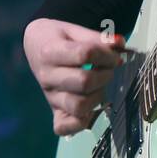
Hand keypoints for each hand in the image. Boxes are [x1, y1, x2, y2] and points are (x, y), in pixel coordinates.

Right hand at [23, 18, 130, 136]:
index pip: (84, 54)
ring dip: (98, 96)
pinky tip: (91, 109)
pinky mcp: (54, 111)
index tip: (114, 53)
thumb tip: (120, 44)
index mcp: (50, 52)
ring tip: (100, 85)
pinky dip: (80, 123)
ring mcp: (50, 96)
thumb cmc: (58, 38)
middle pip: (84, 82)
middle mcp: (47, 77)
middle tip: (108, 68)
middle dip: (105, 74)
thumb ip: (97, 38)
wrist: (36, 46)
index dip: (106, 53)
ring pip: (79, 106)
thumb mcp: (74, 30)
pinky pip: (63, 127)